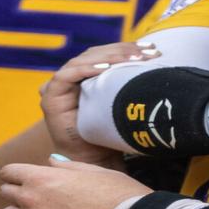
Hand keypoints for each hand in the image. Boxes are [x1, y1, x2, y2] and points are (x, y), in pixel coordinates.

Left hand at [0, 156, 151, 208]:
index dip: (16, 173)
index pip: (9, 172)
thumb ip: (65, 166)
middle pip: (6, 192)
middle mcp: (30, 198)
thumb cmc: (114, 192)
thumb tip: (51, 162)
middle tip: (36, 195)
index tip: (24, 177)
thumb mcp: (92, 170)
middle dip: (18, 190)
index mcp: (41, 177)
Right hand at [40, 41, 160, 165]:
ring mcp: (60, 85)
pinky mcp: (50, 96)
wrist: (93, 160)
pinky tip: (105, 69)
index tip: (152, 49)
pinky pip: (66, 76)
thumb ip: (131, 83)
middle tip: (148, 52)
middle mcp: (74, 77)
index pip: (108, 54)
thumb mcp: (126, 103)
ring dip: (109, 58)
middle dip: (124, 51)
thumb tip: (158, 63)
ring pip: (84, 60)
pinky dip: (85, 69)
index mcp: (90, 75)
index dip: (128, 48)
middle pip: (97, 54)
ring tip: (131, 58)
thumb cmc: (111, 134)